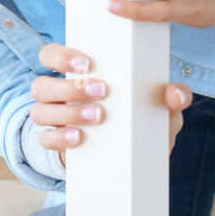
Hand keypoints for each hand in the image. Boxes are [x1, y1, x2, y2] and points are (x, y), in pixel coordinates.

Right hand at [32, 43, 191, 164]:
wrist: (133, 160)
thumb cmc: (141, 121)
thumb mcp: (160, 108)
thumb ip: (172, 97)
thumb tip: (174, 93)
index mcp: (75, 75)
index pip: (50, 55)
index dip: (59, 56)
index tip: (86, 62)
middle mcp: (58, 96)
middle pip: (41, 85)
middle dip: (69, 87)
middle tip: (102, 89)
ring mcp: (55, 120)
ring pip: (40, 111)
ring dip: (68, 112)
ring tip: (98, 115)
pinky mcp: (57, 144)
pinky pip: (45, 139)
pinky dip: (60, 137)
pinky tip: (80, 137)